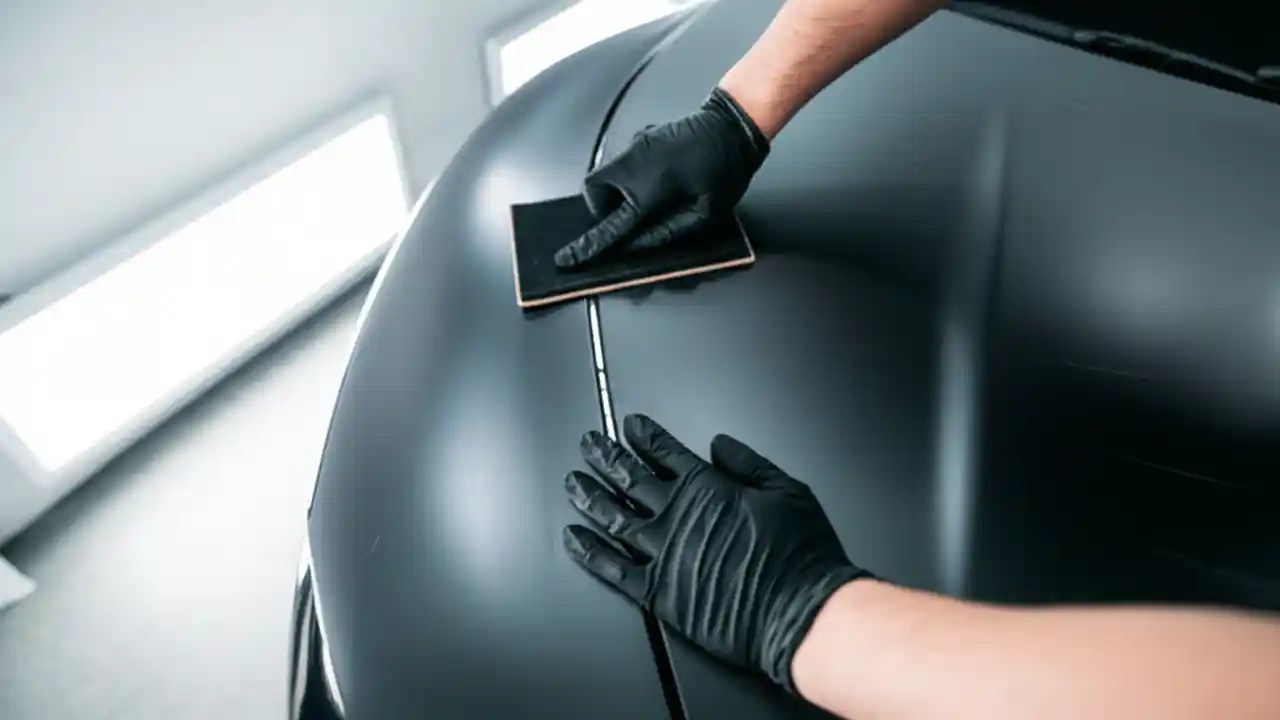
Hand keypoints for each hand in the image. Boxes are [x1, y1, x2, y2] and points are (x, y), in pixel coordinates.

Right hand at [553, 88, 769, 268]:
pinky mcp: (640, 137)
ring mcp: (634, 146)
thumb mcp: (705, 213)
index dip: (588, 247)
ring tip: (650, 195)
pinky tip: (661, 177)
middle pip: (594, 193)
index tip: (567, 259)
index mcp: (650, 190)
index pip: (611, 226)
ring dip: (617, 191)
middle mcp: (634, 165)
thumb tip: (640, 245)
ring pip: (605, 175)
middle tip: (629, 216)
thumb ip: (668, 233)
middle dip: (603, 209)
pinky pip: (622, 162)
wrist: (732, 122)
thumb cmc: (726, 167)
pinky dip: (630, 176)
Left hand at [561, 414, 869, 691]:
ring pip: (612, 516)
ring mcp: (663, 552)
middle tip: (589, 444)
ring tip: (573, 481)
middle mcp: (678, 515)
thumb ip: (749, 463)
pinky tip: (574, 537)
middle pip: (628, 477)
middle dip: (605, 456)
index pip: (664, 451)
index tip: (629, 426)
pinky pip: (611, 568)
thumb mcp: (787, 490)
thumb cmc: (801, 557)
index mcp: (708, 487)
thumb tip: (720, 444)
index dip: (643, 436)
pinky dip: (588, 551)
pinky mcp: (658, 592)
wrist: (801, 613)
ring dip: (589, 495)